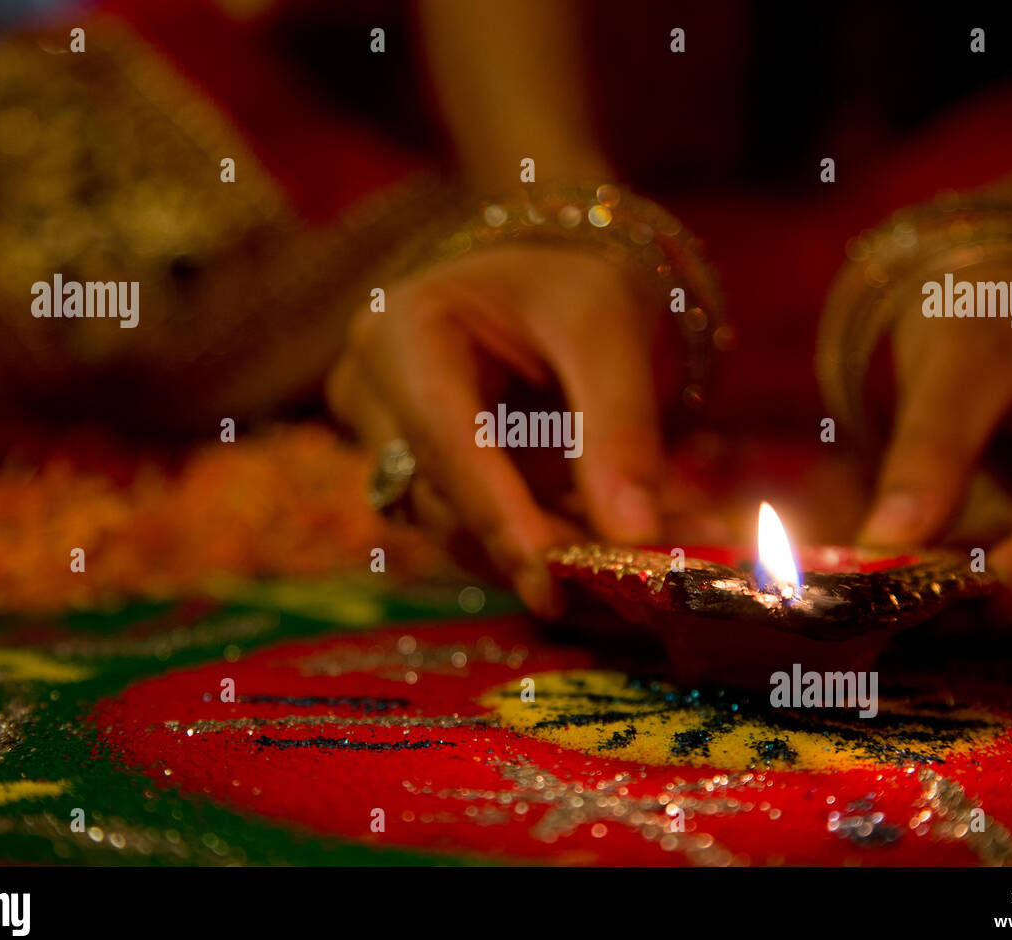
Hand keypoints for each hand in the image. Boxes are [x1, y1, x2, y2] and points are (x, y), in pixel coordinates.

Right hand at [326, 245, 663, 615]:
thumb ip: (620, 428)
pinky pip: (473, 535)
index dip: (498, 517)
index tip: (552, 582)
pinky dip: (539, 546)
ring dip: (542, 553)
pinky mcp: (418, 481)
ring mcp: (387, 442)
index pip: (443, 442)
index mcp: (402, 328)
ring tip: (637, 557)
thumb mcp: (609, 330)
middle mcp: (374, 391)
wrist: (560, 284)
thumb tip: (635, 534)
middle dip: (534, 543)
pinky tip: (605, 546)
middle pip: (443, 499)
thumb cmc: (577, 285)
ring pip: (455, 531)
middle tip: (626, 574)